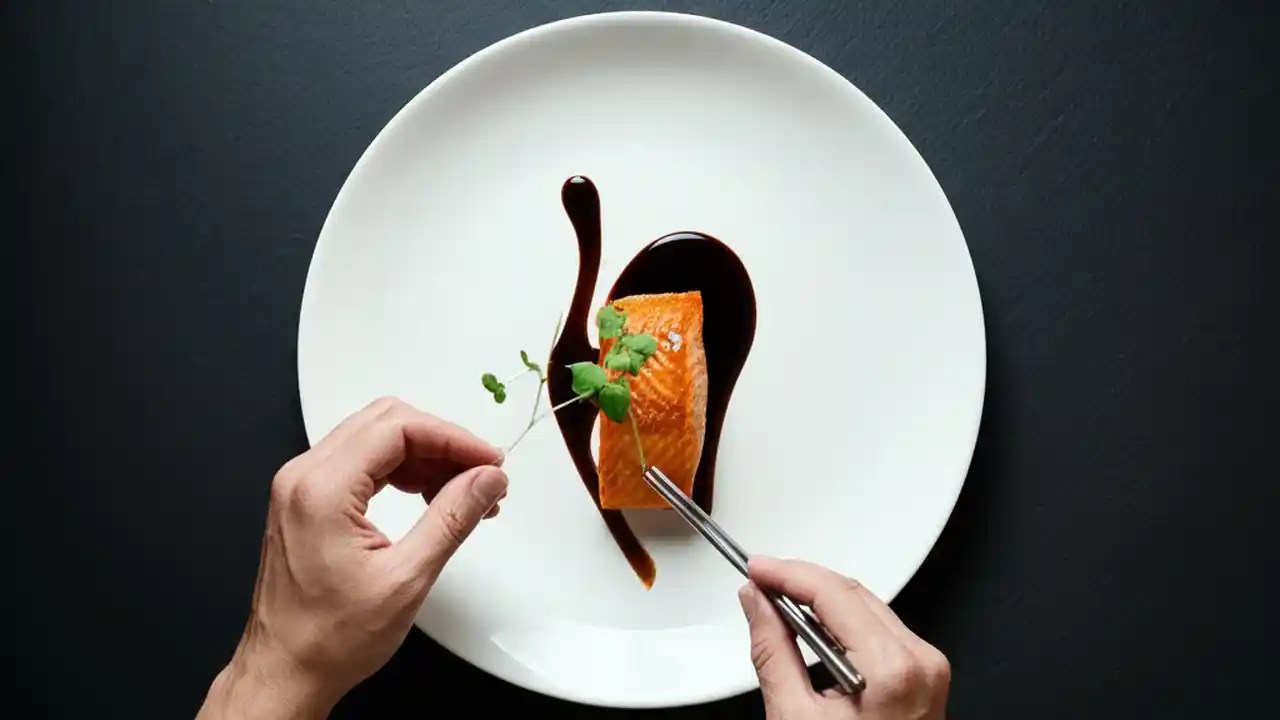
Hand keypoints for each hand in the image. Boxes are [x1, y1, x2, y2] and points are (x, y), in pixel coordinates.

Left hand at [198, 397, 506, 718]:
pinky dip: (401, 471)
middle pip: (385, 423)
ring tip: (463, 492)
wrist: (284, 672)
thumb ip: (452, 518)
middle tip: (481, 473)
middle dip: (441, 442)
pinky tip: (429, 497)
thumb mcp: (407, 578)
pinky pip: (360, 463)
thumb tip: (486, 480)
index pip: (398, 428)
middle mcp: (302, 478)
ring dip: (424, 457)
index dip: (452, 438)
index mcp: (321, 490)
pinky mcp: (306, 501)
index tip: (488, 461)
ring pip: (374, 439)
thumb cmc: (328, 639)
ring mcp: (300, 487)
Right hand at [740, 558, 949, 719]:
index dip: (787, 573)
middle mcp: (920, 662)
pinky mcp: (927, 676)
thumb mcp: (794, 717)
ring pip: (869, 607)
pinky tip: (815, 633)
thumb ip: (772, 650)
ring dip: (823, 602)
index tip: (758, 568)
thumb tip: (757, 603)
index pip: (833, 593)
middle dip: (803, 583)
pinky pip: (882, 630)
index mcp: (891, 670)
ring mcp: (929, 669)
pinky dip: (845, 625)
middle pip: (853, 593)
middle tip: (761, 583)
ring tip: (781, 607)